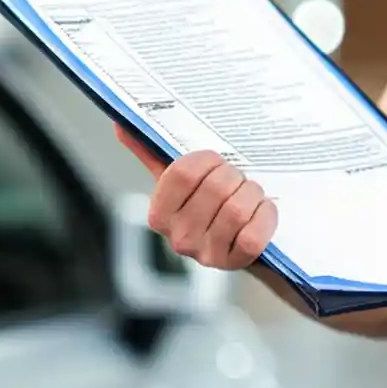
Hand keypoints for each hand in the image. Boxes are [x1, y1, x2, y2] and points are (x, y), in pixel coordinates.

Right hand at [116, 124, 276, 270]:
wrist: (242, 243)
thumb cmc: (211, 205)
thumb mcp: (182, 182)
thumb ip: (152, 153)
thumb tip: (122, 125)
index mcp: (160, 213)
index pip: (183, 172)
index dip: (208, 160)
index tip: (217, 162)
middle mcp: (179, 237)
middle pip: (216, 187)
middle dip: (235, 176)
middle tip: (238, 180)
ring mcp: (206, 253)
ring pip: (237, 209)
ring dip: (252, 194)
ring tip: (250, 195)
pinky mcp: (236, 262)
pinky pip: (254, 234)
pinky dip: (265, 216)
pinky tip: (260, 212)